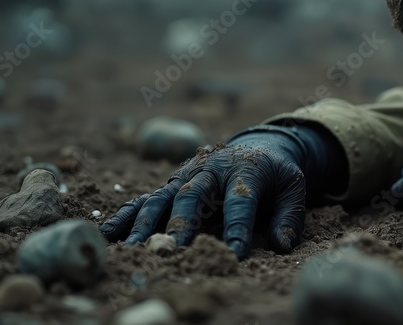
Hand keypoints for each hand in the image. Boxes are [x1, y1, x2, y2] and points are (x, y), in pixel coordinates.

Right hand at [100, 124, 344, 257]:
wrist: (257, 148)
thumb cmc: (275, 174)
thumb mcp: (293, 187)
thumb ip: (289, 215)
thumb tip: (282, 244)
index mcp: (244, 170)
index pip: (240, 200)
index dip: (237, 227)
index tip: (235, 255)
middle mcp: (210, 169)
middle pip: (193, 194)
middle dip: (182, 222)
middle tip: (173, 249)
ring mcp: (186, 176)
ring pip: (163, 197)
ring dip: (147, 222)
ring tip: (134, 249)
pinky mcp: (171, 185)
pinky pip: (145, 199)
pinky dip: (127, 215)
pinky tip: (109, 234)